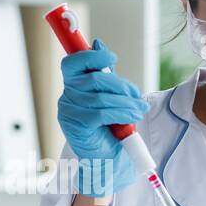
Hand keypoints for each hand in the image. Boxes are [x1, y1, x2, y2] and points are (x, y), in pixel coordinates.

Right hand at [57, 39, 149, 197]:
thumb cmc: (109, 129)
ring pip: (100, 96)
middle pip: (93, 77)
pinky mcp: (77, 126)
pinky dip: (121, 112)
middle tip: (136, 95)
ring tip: (138, 109)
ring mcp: (69, 113)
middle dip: (121, 84)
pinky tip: (131, 117)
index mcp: (72, 87)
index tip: (110, 57)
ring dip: (126, 101)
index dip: (92, 55)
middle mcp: (67, 98)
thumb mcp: (110, 96)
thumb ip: (104, 73)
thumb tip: (98, 42)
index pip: (73, 62)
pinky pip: (101, 112)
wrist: (107, 163)